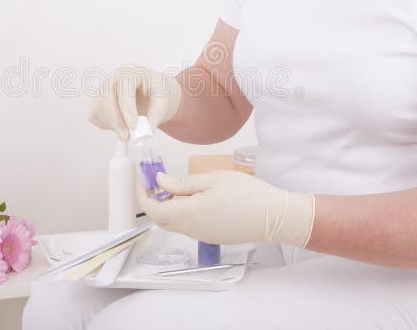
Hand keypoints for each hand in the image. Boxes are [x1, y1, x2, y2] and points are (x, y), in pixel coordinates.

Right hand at [87, 64, 181, 140]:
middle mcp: (114, 77)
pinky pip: (94, 115)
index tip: (133, 126)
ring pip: (98, 108)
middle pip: (106, 97)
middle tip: (126, 137)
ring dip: (112, 125)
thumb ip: (156, 115)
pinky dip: (105, 125)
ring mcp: (103, 87)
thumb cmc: (155, 93)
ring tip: (128, 130)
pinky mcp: (96, 100)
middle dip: (116, 121)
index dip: (127, 108)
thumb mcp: (163, 100)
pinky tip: (120, 123)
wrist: (150, 92)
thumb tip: (146, 132)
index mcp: (132, 72)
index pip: (124, 87)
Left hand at [136, 170, 314, 246]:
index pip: (153, 211)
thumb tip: (160, 182)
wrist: (274, 217)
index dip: (143, 196)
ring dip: (169, 208)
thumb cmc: (247, 195)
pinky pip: (189, 227)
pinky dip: (183, 213)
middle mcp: (192, 230)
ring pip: (175, 224)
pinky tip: (194, 199)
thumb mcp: (212, 179)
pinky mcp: (212, 237)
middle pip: (161, 220)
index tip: (142, 181)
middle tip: (156, 183)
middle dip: (153, 202)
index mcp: (189, 214)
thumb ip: (182, 183)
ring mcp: (202, 236)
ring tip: (177, 187)